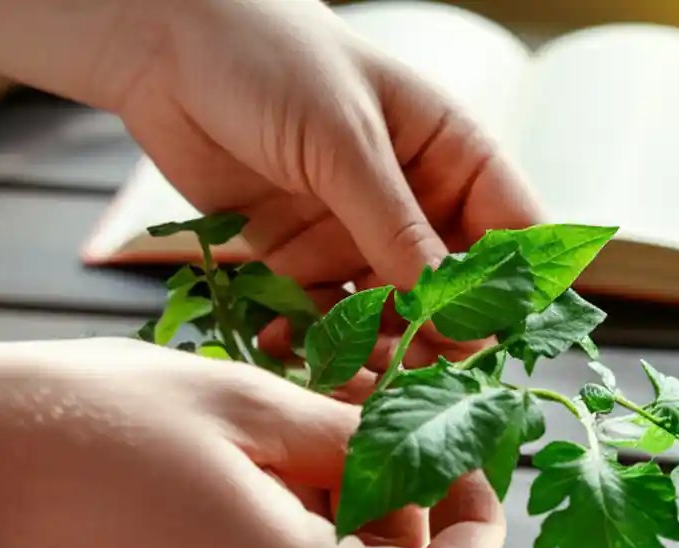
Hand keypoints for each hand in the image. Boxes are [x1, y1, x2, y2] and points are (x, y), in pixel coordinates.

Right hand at [0, 338, 504, 547]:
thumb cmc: (103, 411)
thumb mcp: (256, 404)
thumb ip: (357, 443)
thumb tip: (426, 454)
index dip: (475, 534)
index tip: (474, 466)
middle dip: (424, 522)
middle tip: (407, 436)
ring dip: (370, 522)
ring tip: (339, 434)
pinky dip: (319, 532)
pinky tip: (289, 461)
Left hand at [116, 0, 541, 361]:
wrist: (164, 41)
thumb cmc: (272, 57)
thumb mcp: (345, 143)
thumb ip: (397, 230)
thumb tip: (453, 315)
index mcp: (452, 155)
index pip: (513, 233)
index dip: (515, 291)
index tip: (497, 342)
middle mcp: (414, 200)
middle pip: (455, 289)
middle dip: (445, 334)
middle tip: (424, 375)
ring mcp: (358, 231)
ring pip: (393, 313)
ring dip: (380, 347)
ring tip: (356, 373)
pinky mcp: (300, 254)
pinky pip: (323, 316)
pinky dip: (314, 340)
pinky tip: (293, 349)